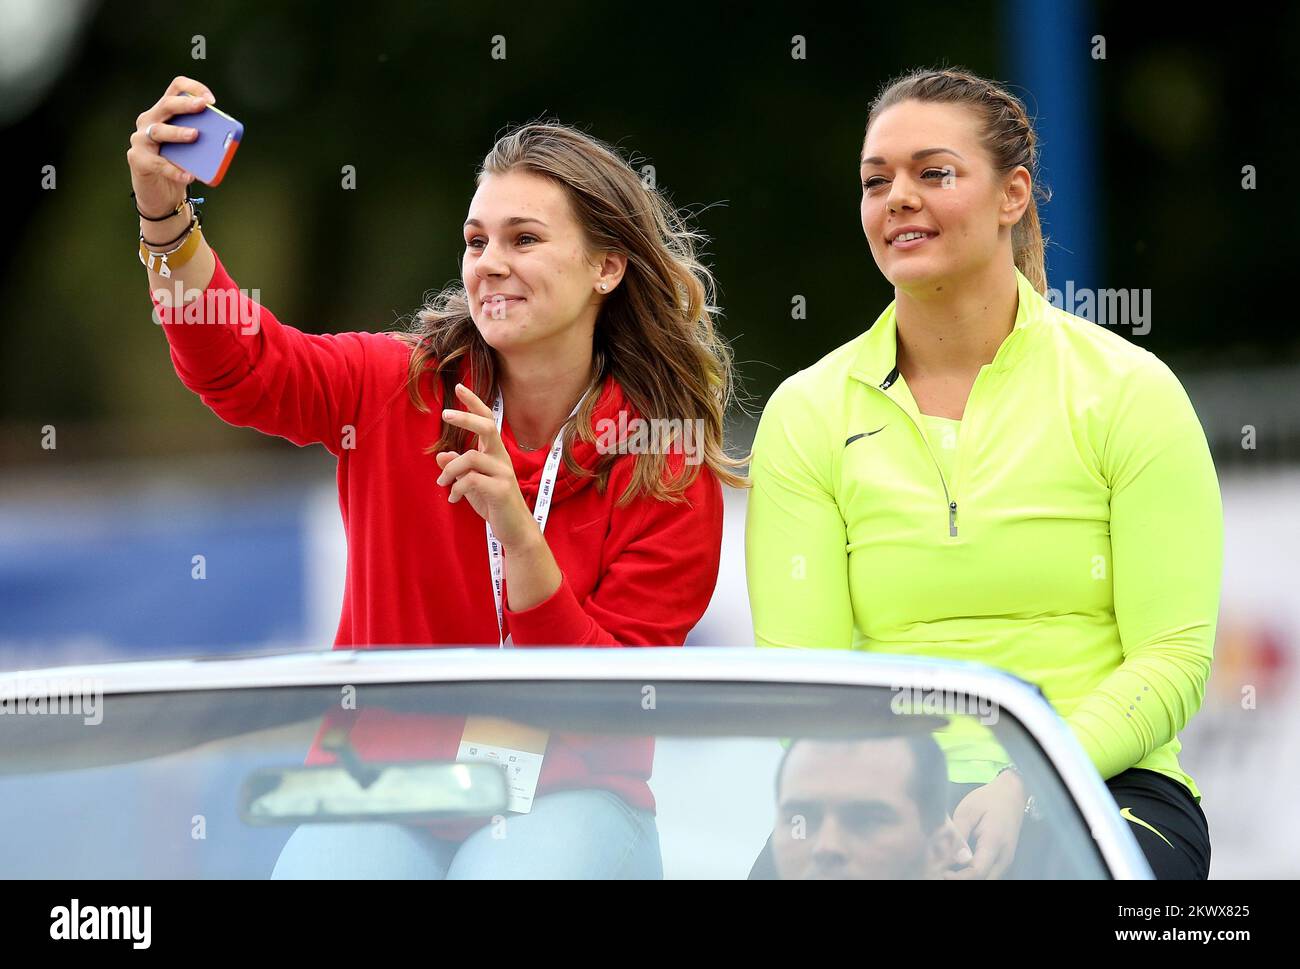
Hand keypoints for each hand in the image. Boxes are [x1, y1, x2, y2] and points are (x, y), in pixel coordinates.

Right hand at [127, 76, 214, 214]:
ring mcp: (140, 139)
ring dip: (178, 132)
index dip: (193, 89)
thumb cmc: (179, 165)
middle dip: (186, 104)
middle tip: (203, 106)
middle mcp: (149, 121)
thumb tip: (221, 137)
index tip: (210, 100)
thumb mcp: (191, 149)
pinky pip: (157, 163)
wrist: (161, 194)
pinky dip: (174, 170)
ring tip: (195, 135)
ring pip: (158, 130)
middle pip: (166, 105)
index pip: (176, 88)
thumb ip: (201, 139)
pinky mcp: (137, 159)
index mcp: (164, 112)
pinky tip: (189, 175)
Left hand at [437, 383, 539, 548]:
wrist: (514, 530)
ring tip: (442, 484)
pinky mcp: (500, 489)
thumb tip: (441, 456)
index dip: (474, 404)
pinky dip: (456, 489)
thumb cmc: (494, 504)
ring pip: (469, 457)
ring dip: (449, 471)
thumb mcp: (471, 485)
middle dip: (465, 418)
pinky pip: (470, 480)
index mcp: (495, 454)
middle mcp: (501, 459)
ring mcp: (503, 473)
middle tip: (445, 414)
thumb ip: (458, 469)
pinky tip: (453, 500)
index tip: (459, 388)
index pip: (487, 421)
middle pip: (487, 427)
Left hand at [944, 769, 1026, 879]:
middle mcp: (1004, 857)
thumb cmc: (988, 800)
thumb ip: (959, 834)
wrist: (1011, 795)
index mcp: (995, 842)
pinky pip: (988, 874)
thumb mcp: (968, 811)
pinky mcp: (1003, 861)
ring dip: (967, 877)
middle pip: (984, 880)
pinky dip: (973, 874)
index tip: (940, 872)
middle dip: (962, 879)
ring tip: (947, 868)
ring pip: (987, 879)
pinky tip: (957, 866)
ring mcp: (1005, 861)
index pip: (977, 871)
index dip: (958, 877)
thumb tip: (951, 858)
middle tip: (941, 871)